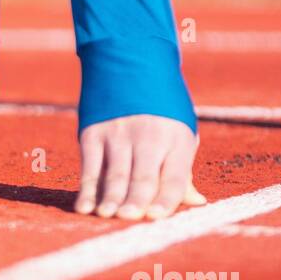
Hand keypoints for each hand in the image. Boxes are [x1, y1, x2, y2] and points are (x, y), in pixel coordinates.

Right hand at [74, 114, 205, 219]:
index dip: (166, 198)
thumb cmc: (162, 109)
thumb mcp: (181, 131)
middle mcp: (148, 136)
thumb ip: (182, 170)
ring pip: (115, 173)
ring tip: (106, 215)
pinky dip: (86, 189)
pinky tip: (84, 207)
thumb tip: (196, 202)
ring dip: (110, 197)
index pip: (174, 177)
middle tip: (129, 218)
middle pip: (143, 176)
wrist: (130, 62)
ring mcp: (118, 134)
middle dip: (136, 199)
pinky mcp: (93, 133)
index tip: (156, 217)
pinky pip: (90, 168)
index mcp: (178, 139)